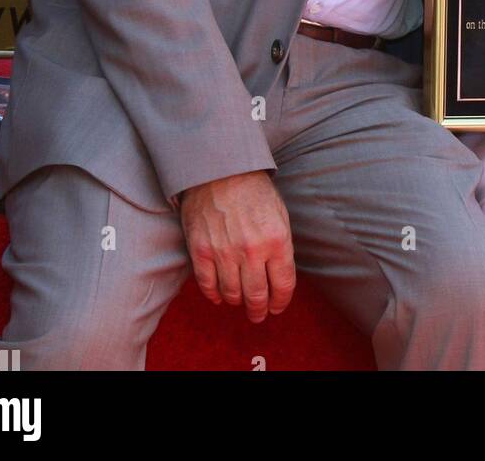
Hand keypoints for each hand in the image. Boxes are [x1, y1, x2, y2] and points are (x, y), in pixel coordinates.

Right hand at [179, 170, 295, 321]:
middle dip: (259, 310)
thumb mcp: (279, 213)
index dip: (281, 301)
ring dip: (238, 303)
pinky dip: (215, 295)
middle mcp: (252, 250)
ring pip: (233, 294)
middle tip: (259, 315)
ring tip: (240, 303)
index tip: (278, 307)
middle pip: (257, 296)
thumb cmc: (253, 189)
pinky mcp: (201, 252)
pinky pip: (208, 286)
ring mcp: (225, 252)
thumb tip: (279, 275)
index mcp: (277, 239)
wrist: (220, 168)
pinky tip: (220, 296)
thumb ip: (281, 245)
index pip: (283, 285)